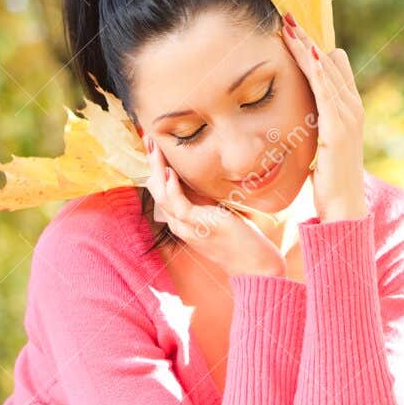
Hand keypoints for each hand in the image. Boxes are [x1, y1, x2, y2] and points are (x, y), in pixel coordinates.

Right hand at [137, 130, 286, 278]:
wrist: (255, 265)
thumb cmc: (242, 239)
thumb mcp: (220, 213)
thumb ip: (209, 200)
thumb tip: (208, 179)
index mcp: (183, 221)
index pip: (162, 191)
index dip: (156, 168)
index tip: (155, 146)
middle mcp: (180, 225)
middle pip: (157, 190)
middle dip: (152, 164)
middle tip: (148, 139)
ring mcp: (188, 227)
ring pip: (163, 196)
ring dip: (157, 169)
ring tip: (154, 148)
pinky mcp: (200, 227)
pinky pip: (179, 206)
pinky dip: (172, 188)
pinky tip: (170, 172)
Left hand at [280, 13, 366, 221]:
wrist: (344, 207)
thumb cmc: (331, 179)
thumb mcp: (325, 143)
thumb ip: (320, 122)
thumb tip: (310, 108)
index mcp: (348, 109)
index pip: (331, 67)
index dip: (312, 47)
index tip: (292, 27)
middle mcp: (352, 108)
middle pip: (328, 63)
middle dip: (307, 39)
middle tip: (287, 16)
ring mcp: (348, 117)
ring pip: (325, 72)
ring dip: (307, 47)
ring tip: (288, 25)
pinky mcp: (338, 128)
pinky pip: (326, 91)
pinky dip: (316, 70)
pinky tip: (305, 52)